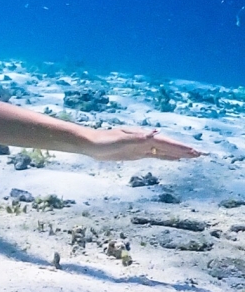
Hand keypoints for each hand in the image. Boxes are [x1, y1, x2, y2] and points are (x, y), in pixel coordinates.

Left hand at [86, 127, 202, 161]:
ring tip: (194, 156)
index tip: (193, 151)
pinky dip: (166, 157)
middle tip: (201, 154)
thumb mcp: (120, 140)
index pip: (165, 142)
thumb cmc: (103, 141)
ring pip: (164, 150)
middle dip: (184, 150)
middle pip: (168, 145)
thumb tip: (155, 132)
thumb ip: (137, 138)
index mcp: (142, 136)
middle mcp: (144, 140)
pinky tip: (174, 159)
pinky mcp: (136, 153)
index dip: (179, 147)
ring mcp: (141, 146)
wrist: (89, 144)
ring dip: (178, 153)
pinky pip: (155, 155)